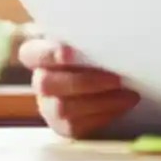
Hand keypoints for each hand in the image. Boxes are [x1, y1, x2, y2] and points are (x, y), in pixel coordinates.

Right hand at [19, 38, 139, 137]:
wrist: (103, 78)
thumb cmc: (95, 52)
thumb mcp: (89, 41)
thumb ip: (91, 39)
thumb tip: (113, 34)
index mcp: (39, 55)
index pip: (31, 53)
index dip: (47, 54)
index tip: (68, 51)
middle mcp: (41, 82)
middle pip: (47, 84)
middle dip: (85, 82)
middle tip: (116, 79)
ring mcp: (49, 107)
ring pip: (64, 109)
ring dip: (101, 102)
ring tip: (129, 95)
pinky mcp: (64, 127)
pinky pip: (78, 126)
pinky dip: (104, 115)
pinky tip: (123, 105)